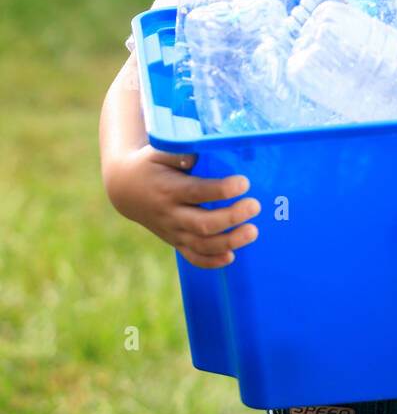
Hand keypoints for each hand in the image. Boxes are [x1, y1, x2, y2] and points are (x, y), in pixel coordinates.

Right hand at [105, 143, 260, 268]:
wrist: (125, 189)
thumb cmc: (150, 164)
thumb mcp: (158, 151)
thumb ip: (178, 152)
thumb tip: (198, 153)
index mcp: (168, 189)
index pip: (197, 193)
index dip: (222, 190)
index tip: (244, 183)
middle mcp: (170, 214)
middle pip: (203, 224)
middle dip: (231, 217)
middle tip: (255, 206)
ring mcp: (172, 231)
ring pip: (201, 245)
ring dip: (229, 242)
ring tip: (253, 231)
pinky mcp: (175, 241)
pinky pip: (192, 257)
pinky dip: (211, 261)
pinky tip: (231, 258)